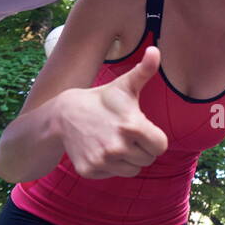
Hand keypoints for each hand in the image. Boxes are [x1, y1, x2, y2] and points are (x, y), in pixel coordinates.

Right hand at [55, 47, 167, 178]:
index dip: (154, 139)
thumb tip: (156, 50)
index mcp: (132, 127)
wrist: (64, 114)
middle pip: (147, 160)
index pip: (160, 147)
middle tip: (125, 134)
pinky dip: (110, 166)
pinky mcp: (89, 170)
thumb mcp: (124, 85)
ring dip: (127, 159)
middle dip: (140, 148)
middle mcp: (118, 147)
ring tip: (114, 141)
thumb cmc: (102, 99)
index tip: (142, 129)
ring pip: (132, 170)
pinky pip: (113, 175)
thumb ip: (145, 71)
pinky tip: (100, 149)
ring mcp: (102, 161)